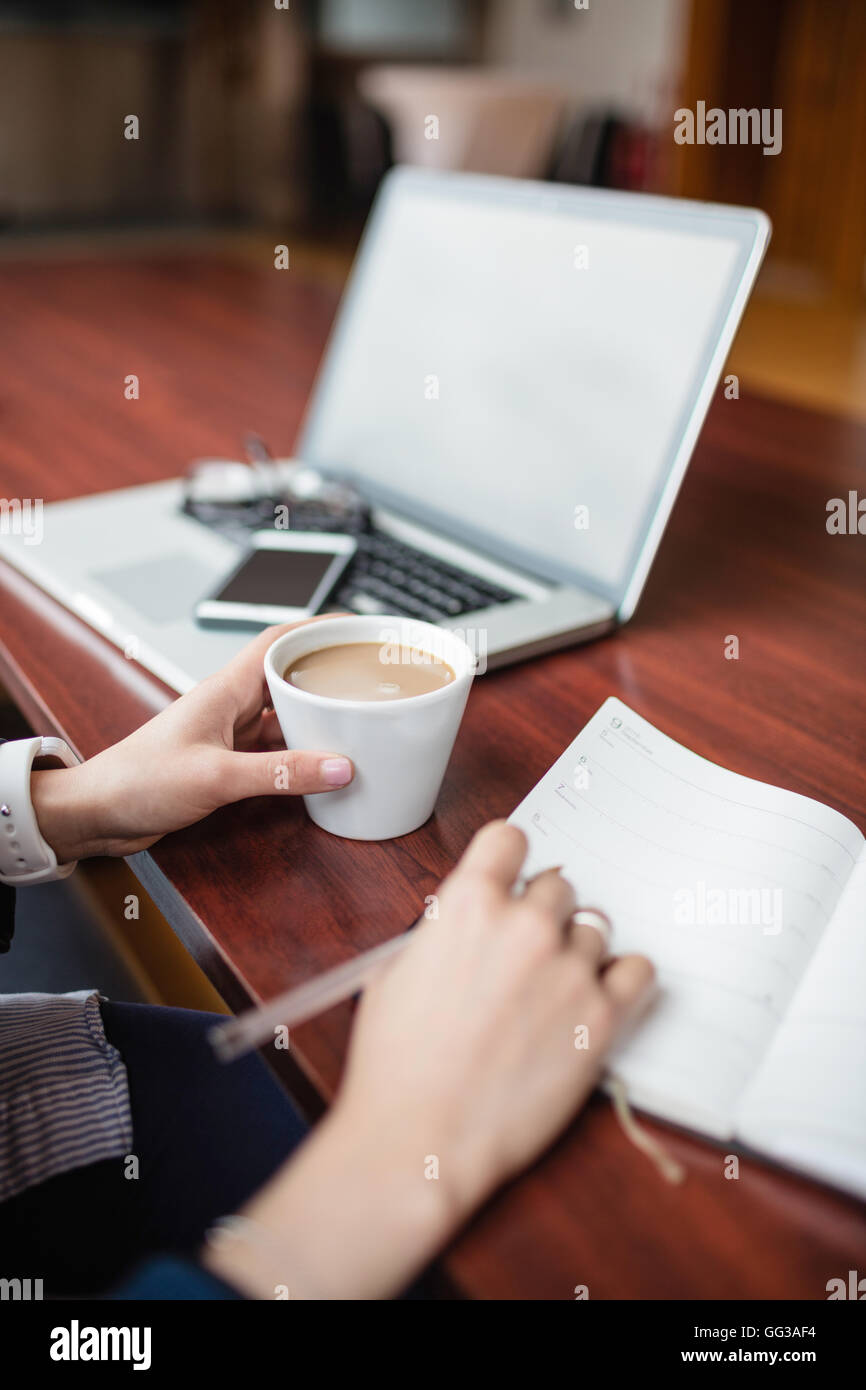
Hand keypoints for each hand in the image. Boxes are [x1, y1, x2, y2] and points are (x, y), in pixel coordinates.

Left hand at [30, 619, 353, 860]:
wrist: (97, 813)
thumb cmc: (137, 781)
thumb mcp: (216, 776)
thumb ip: (279, 773)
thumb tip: (338, 766)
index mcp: (225, 689)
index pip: (279, 640)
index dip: (319, 629)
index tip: (357, 629)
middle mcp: (229, 705)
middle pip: (289, 677)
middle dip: (328, 677)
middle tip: (369, 684)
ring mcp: (227, 734)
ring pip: (284, 716)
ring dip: (316, 719)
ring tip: (356, 724)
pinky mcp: (225, 762)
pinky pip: (274, 750)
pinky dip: (299, 754)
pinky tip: (319, 766)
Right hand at [207, 822, 653, 1298]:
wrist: (419, 1138)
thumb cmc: (396, 1065)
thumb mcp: (394, 972)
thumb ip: (440, 931)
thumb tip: (465, 923)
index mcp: (468, 904)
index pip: (510, 839)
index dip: (507, 862)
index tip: (509, 882)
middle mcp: (524, 925)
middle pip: (558, 887)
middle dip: (541, 915)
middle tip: (523, 956)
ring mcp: (568, 970)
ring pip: (594, 930)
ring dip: (575, 953)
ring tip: (548, 994)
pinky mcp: (602, 1018)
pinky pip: (638, 970)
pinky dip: (622, 979)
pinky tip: (597, 998)